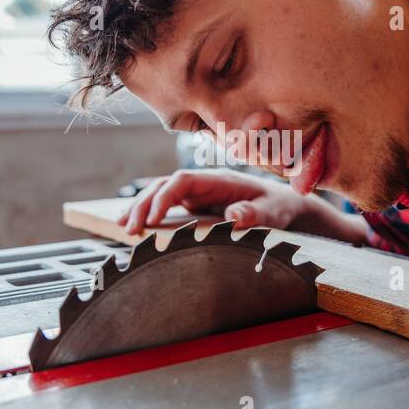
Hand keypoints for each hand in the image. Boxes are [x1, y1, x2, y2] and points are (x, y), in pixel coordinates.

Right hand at [117, 168, 369, 244]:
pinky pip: (167, 207)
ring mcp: (197, 194)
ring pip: (160, 195)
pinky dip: (149, 214)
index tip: (152, 219)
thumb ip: (255, 214)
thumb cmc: (280, 207)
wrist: (286, 206)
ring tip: (122, 227)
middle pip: (164, 186)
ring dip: (140, 208)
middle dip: (143, 204)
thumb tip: (235, 216)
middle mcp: (203, 184)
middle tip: (128, 227)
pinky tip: (133, 227)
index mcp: (219, 180)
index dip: (164, 197)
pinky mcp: (195, 206)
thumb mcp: (273, 212)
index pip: (182, 181)